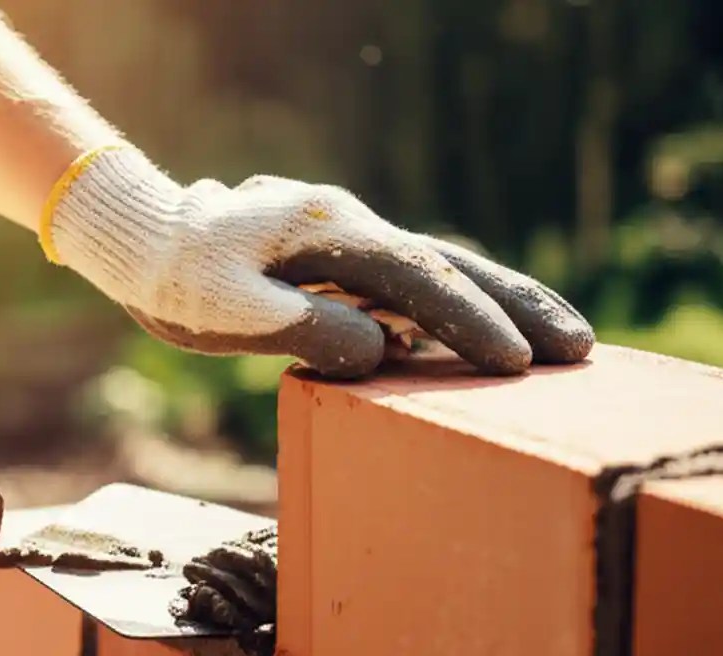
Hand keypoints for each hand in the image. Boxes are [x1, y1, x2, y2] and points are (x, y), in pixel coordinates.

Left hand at [43, 147, 593, 376]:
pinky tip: (478, 337)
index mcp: (329, 231)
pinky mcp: (338, 259)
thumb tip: (384, 351)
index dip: (470, 322)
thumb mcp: (229, 310)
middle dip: (517, 304)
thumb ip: (306, 328)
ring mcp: (348, 238)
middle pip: (451, 262)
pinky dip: (453, 307)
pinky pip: (409, 282)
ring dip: (498, 303)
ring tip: (559, 342)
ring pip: (438, 267)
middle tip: (580, 347)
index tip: (517, 364)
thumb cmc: (177, 276)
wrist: (143, 239)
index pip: (418, 278)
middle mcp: (351, 224)